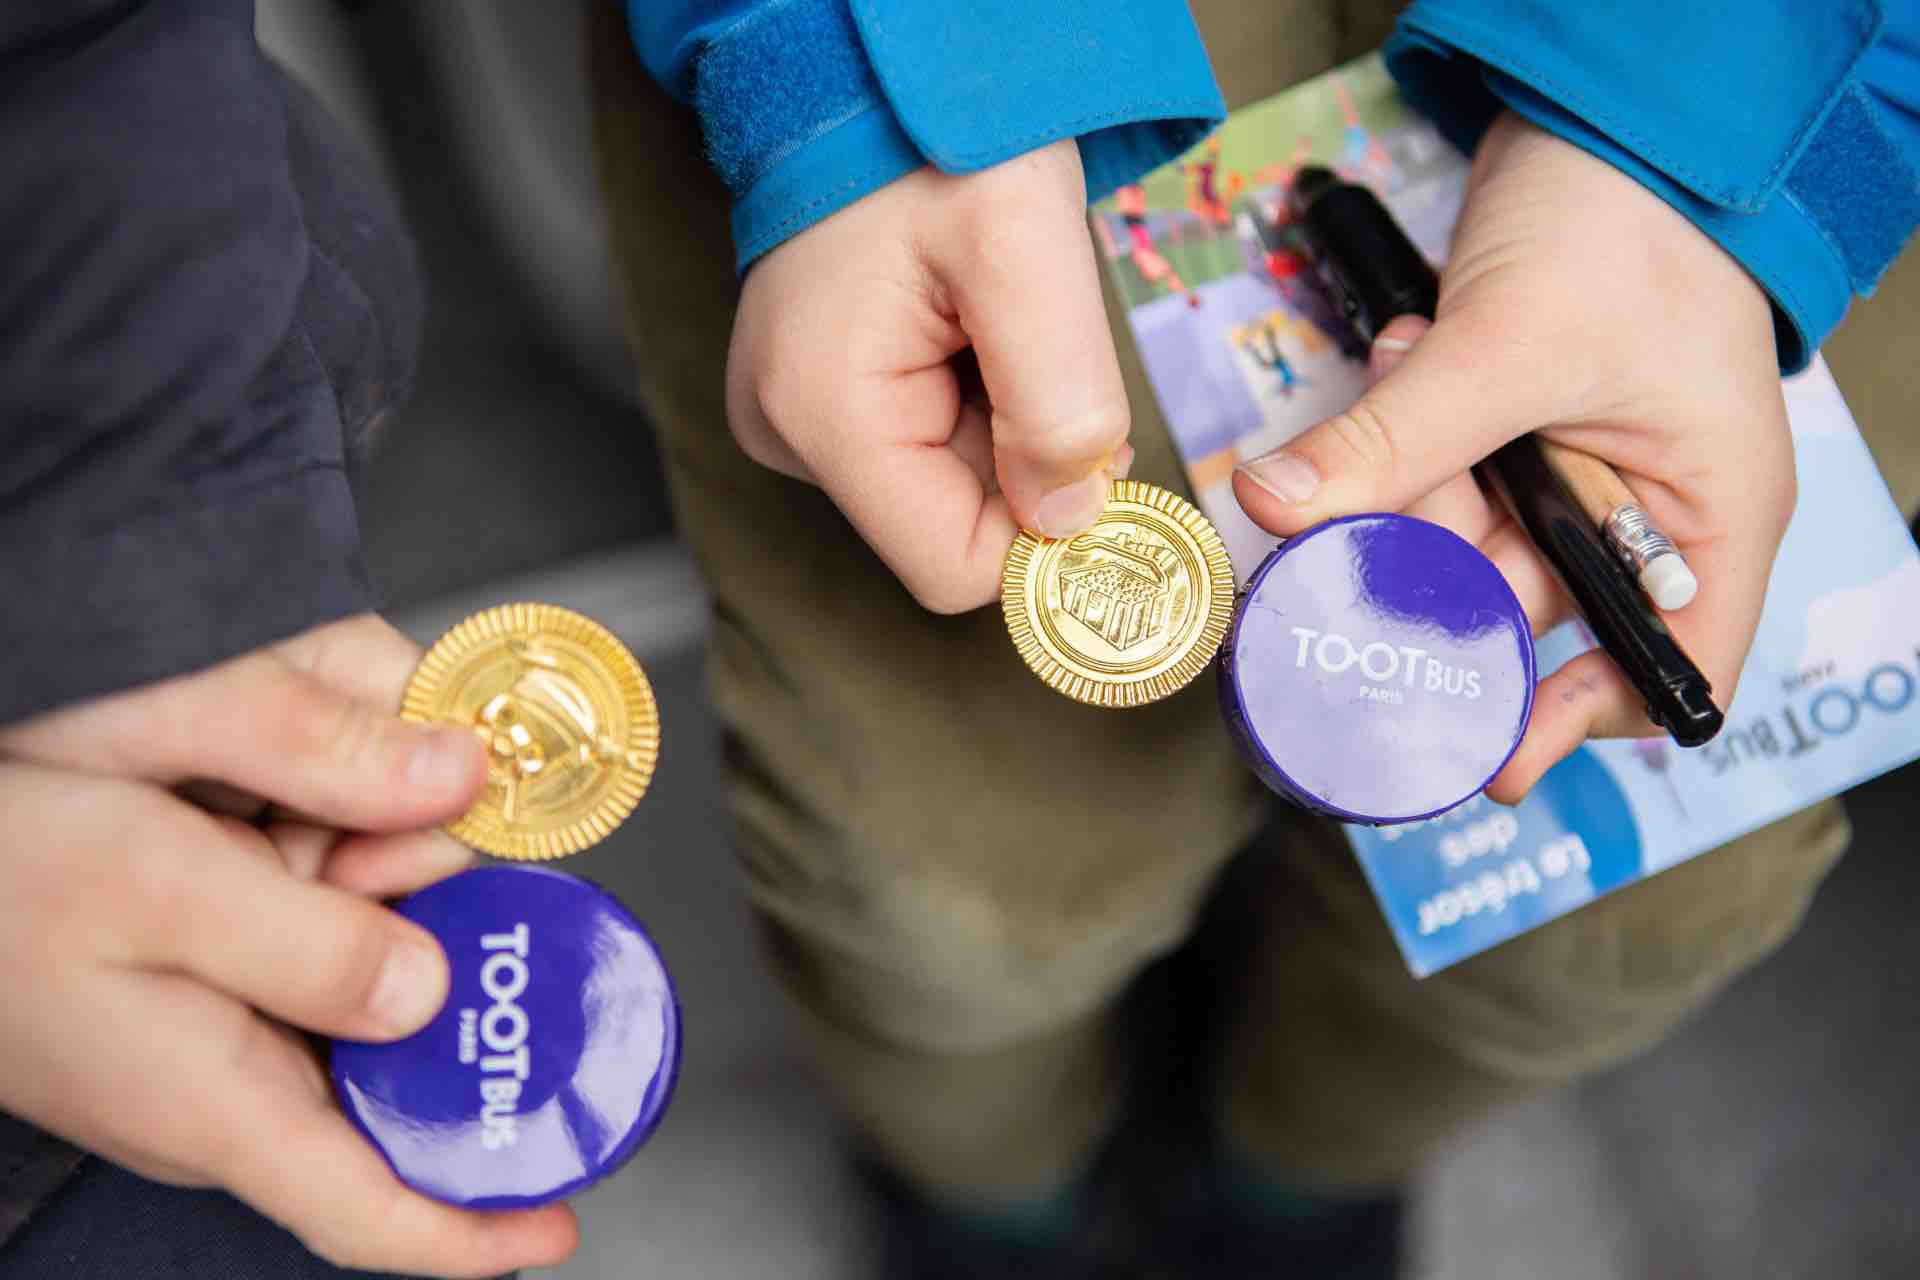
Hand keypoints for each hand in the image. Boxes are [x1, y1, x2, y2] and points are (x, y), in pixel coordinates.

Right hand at [0, 616, 577, 1276]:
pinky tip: (323, 838)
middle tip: (474, 886)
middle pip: (395, 1080)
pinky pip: (308, 964)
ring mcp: (210, 1044)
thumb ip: (306, 944)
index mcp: (219, 1105)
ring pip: (361, 1006)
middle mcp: (222, 1096)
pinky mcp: (200, 992)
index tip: (559, 1219)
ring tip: (377, 834)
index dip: (473, 1233)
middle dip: (458, 989)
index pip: (369, 1215)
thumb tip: (437, 991)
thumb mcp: (158, 883)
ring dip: (394, 923)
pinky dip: (341, 904)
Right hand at [727, 140, 1134, 613]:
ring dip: (1003, 425)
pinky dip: (973, 403)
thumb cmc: (932, 135)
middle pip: (952, 528)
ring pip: (947, 490)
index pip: (954, 568)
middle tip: (1029, 345)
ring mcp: (793, 420)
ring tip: (988, 321)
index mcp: (823, 414)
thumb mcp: (1024, 249)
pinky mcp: (815, 401)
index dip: (1039, 528)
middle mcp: (787, 436)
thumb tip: (1071, 522)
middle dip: (1023, 460)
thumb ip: (1059, 402)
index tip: (1085, 443)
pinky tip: (964, 327)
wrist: (867, 70)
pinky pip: (924, 448)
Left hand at [1233, 113, 1792, 800]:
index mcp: (1706, 518)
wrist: (1605, 120)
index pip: (1667, 667)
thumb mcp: (1514, 344)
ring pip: (1454, 535)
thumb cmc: (1627, 228)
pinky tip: (1405, 351)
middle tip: (1344, 554)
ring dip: (1401, 485)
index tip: (1482, 754)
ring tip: (1400, 387)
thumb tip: (1279, 507)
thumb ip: (1398, 438)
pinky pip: (1429, 470)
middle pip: (1520, 603)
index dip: (1581, 721)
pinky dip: (1397, 435)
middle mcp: (1639, 513)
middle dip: (1428, 570)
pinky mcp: (1501, 430)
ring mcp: (1565, 471)